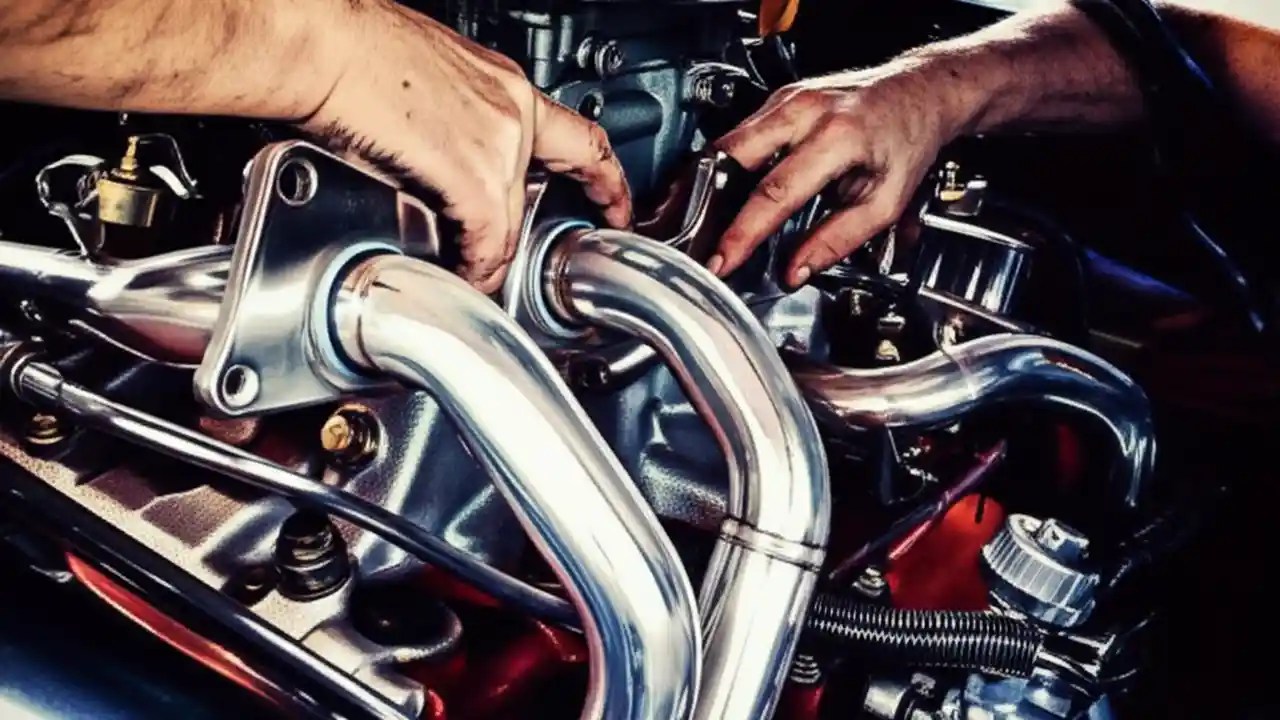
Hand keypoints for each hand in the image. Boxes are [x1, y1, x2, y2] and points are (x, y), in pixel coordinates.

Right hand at [301, 1, 630, 292]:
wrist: (320, 40)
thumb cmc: (350, 49)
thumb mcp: (426, 81)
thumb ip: (453, 123)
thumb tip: (439, 160)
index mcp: (502, 83)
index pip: (575, 134)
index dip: (603, 174)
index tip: (614, 200)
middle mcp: (511, 108)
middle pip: (556, 182)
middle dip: (571, 218)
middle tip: (575, 248)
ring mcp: (497, 142)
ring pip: (513, 222)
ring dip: (494, 257)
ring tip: (478, 276)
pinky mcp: (472, 174)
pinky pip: (488, 241)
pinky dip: (476, 267)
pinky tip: (463, 276)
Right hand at [710, 68, 955, 287]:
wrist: (920, 91)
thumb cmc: (908, 138)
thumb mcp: (887, 201)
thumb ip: (838, 239)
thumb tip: (796, 270)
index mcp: (838, 135)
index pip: (775, 192)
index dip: (743, 232)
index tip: (723, 259)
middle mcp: (806, 109)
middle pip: (732, 155)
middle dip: (702, 200)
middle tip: (691, 239)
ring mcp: (788, 99)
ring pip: (726, 142)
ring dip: (704, 182)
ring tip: (690, 220)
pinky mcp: (779, 100)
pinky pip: (739, 134)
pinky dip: (721, 166)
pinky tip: (713, 193)